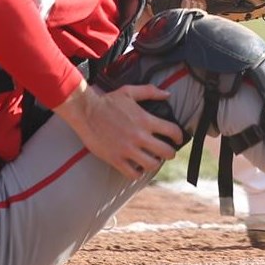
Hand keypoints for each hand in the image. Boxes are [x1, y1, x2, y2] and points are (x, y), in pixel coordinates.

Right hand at [55, 81, 183, 178]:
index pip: (172, 131)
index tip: (177, 140)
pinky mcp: (115, 159)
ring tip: (152, 160)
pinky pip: (133, 174)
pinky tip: (137, 168)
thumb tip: (167, 94)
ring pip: (151, 165)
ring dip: (154, 164)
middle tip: (167, 153)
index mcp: (145, 120)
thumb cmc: (107, 101)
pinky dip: (138, 173)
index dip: (178, 137)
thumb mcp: (130, 91)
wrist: (86, 111)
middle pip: (166, 152)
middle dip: (170, 154)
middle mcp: (139, 136)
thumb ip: (150, 91)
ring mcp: (127, 149)